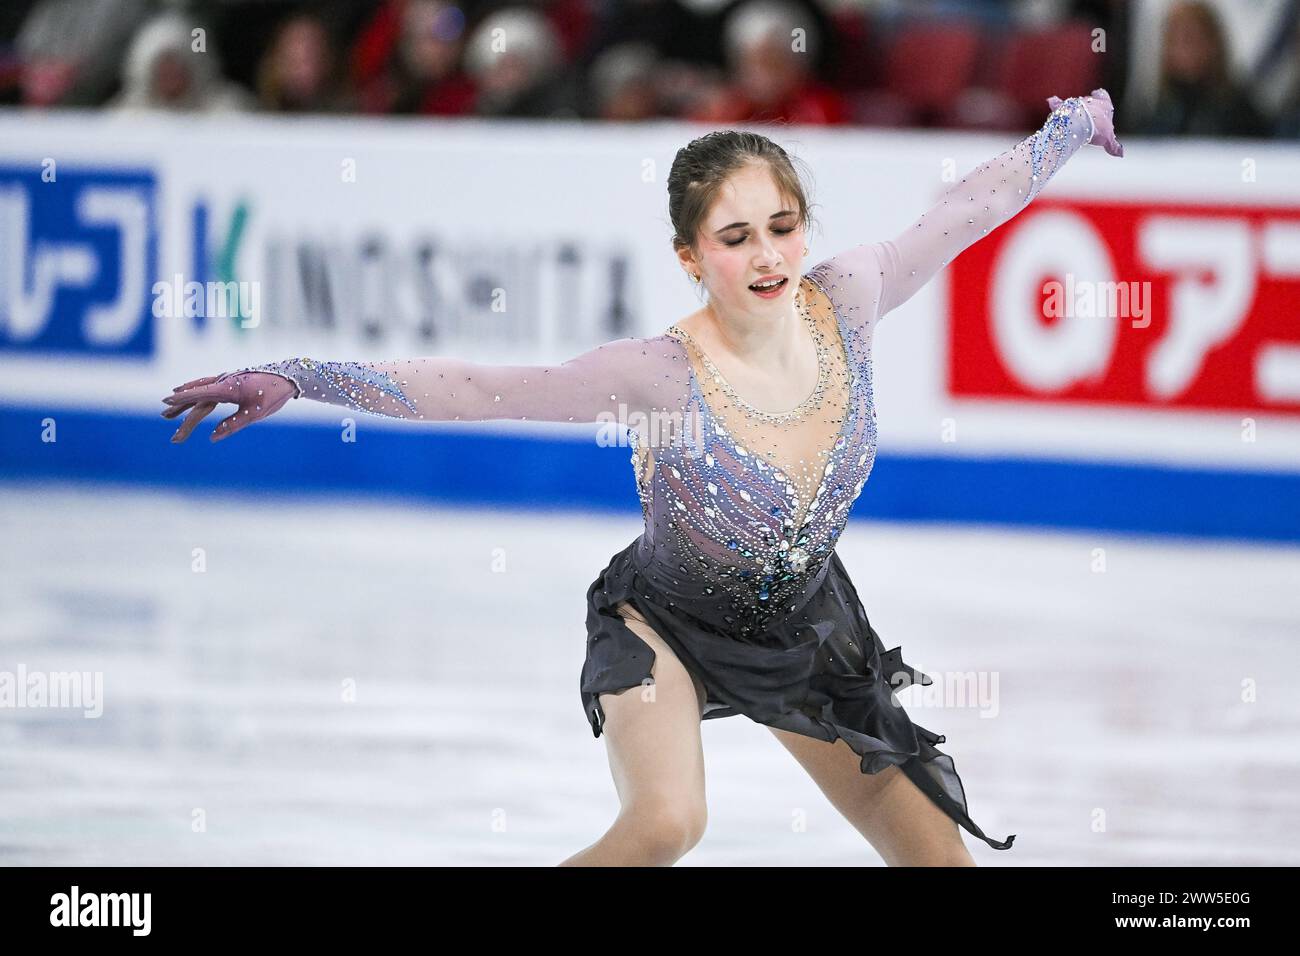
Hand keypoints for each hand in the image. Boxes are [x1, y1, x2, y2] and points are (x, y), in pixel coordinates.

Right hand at [161, 370, 295, 442]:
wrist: (288, 377)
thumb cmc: (272, 395)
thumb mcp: (254, 413)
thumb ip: (232, 425)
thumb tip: (211, 437)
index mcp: (227, 388)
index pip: (198, 394)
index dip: (181, 399)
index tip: (165, 401)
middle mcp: (223, 382)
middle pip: (197, 398)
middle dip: (180, 409)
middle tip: (164, 419)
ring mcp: (226, 381)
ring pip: (199, 392)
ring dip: (184, 400)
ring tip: (168, 411)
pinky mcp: (230, 382)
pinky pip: (207, 387)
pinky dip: (194, 391)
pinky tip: (189, 393)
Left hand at [1048, 87, 1122, 157]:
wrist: (1078, 124)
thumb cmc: (1096, 128)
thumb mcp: (1107, 139)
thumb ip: (1113, 146)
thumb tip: (1121, 154)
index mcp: (1104, 105)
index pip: (1104, 96)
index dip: (1102, 97)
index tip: (1099, 94)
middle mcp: (1089, 101)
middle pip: (1089, 101)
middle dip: (1087, 107)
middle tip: (1086, 116)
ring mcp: (1075, 103)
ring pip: (1074, 104)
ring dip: (1073, 110)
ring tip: (1072, 119)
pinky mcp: (1062, 107)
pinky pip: (1056, 103)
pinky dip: (1054, 103)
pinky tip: (1051, 102)